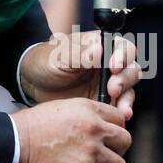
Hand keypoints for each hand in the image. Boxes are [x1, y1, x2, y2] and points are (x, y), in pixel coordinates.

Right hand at [11, 99, 130, 162]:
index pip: (119, 119)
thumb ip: (84, 118)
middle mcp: (94, 129)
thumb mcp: (61, 109)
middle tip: (111, 160)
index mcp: (88, 109)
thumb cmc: (31, 127)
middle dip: (119, 152)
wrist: (13, 143)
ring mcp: (90, 152)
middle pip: (125, 141)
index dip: (116, 130)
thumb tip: (99, 133)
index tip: (112, 140)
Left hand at [21, 31, 139, 119]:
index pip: (122, 46)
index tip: (114, 66)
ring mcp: (107, 82)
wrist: (32, 82)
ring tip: (122, 110)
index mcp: (99, 45)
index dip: (124, 55)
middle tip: (112, 89)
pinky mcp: (103, 100)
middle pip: (130, 68)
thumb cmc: (45, 61)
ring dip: (127, 98)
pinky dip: (122, 110)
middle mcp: (108, 63)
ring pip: (128, 88)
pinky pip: (119, 105)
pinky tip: (120, 116)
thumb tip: (99, 50)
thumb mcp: (58, 57)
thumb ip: (79, 55)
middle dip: (125, 79)